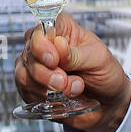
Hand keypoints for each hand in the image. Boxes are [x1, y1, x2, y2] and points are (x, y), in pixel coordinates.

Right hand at [14, 13, 130, 131]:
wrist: (108, 103)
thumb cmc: (105, 74)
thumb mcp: (99, 59)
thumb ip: (77, 54)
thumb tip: (58, 44)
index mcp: (63, 29)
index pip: (42, 28)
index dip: (42, 44)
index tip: (53, 60)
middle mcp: (46, 44)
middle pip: (29, 52)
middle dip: (46, 72)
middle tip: (64, 82)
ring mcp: (36, 64)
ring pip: (23, 73)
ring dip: (45, 86)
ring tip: (69, 90)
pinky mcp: (32, 85)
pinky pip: (24, 90)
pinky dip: (40, 97)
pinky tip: (57, 98)